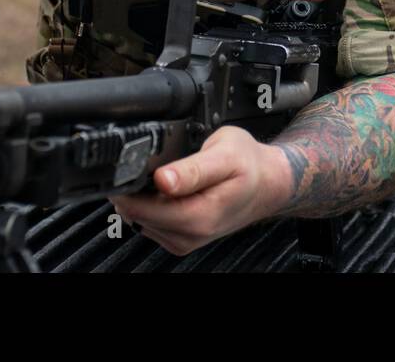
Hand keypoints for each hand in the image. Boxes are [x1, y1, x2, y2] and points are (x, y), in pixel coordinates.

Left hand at [107, 126, 292, 256]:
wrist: (268, 183)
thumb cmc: (250, 165)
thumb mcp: (224, 155)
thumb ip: (192, 170)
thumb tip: (162, 180)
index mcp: (198, 217)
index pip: (140, 209)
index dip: (126, 187)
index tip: (127, 164)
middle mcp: (190, 236)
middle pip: (136, 215)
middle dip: (133, 190)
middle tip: (147, 161)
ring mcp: (185, 240)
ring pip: (140, 220)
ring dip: (142, 197)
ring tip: (164, 172)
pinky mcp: (182, 238)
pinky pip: (151, 223)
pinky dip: (151, 204)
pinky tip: (167, 188)